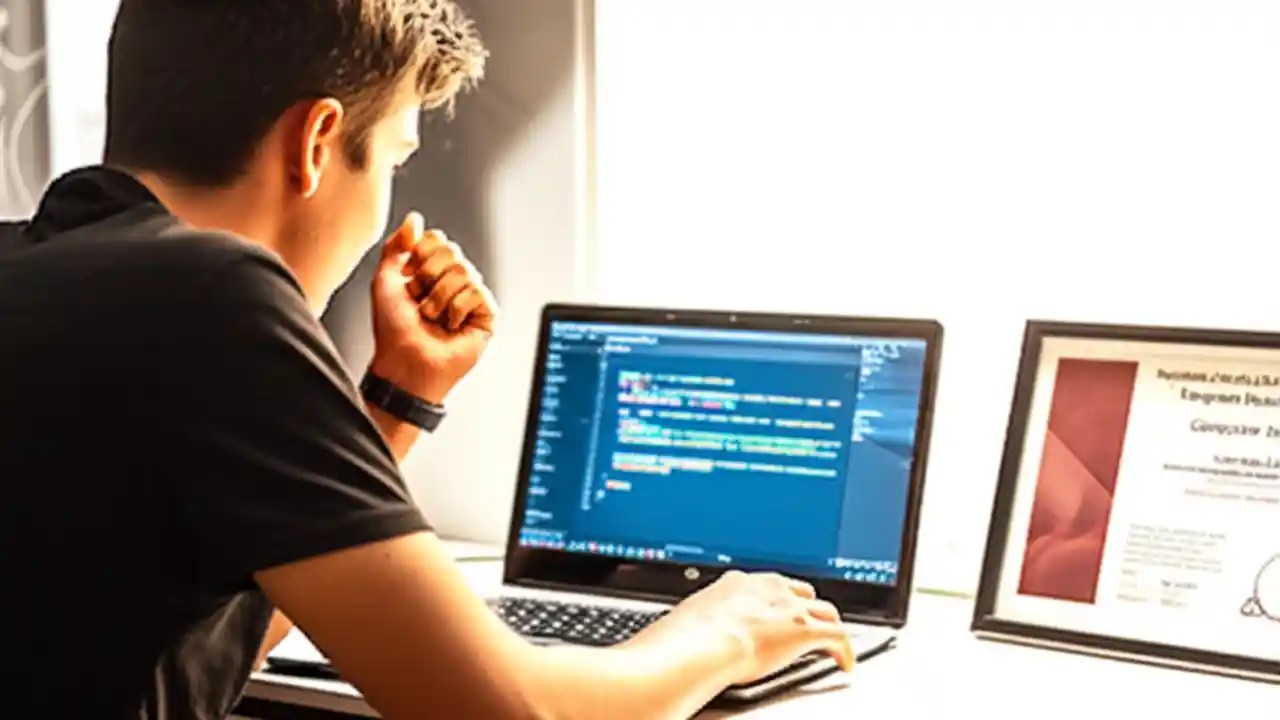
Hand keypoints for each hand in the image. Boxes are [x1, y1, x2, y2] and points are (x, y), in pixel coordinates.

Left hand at [369, 212, 497, 402]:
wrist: (406, 362)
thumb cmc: (393, 330)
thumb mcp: (384, 280)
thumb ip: (396, 245)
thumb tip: (414, 220)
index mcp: (431, 270)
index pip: (437, 239)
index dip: (420, 255)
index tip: (409, 280)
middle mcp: (453, 281)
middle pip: (452, 251)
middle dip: (429, 277)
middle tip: (420, 301)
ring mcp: (471, 297)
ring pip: (464, 271)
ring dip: (439, 298)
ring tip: (433, 318)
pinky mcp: (487, 314)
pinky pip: (477, 292)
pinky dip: (457, 309)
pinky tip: (451, 326)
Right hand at [630, 570, 854, 684]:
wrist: (702, 643)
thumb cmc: (687, 636)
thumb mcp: (690, 618)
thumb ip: (697, 622)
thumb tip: (677, 637)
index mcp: (739, 583)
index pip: (768, 585)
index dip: (777, 599)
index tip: (777, 608)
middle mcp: (768, 588)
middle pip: (801, 592)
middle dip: (807, 607)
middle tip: (808, 622)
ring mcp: (789, 608)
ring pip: (824, 610)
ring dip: (829, 625)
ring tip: (833, 642)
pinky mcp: (805, 630)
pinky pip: (837, 637)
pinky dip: (845, 650)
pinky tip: (846, 663)